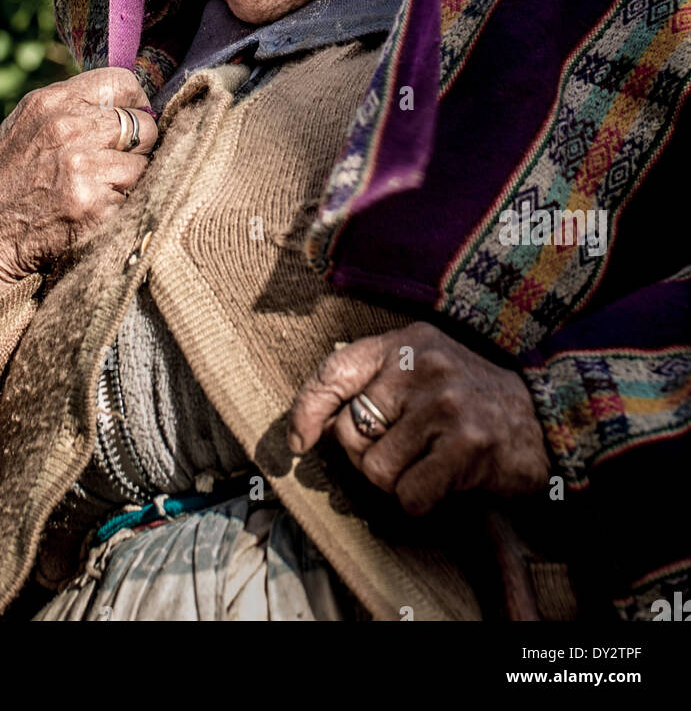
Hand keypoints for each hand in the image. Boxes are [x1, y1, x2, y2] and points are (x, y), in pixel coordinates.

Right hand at [0, 68, 156, 327]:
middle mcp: (67, 127)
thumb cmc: (2, 186)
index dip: (135, 103)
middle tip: (113, 166)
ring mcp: (80, 165)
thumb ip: (72, 112)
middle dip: (138, 147)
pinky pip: (134, 198)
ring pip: (144, 164)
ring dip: (130, 182)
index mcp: (50, 102)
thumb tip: (130, 107)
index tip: (132, 122)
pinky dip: (121, 209)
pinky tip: (91, 215)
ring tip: (97, 193)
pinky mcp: (92, 204)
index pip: (122, 82)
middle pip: (143, 124)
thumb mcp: (27, 128)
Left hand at [287, 322, 549, 514]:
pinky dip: (422, 501)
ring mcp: (444, 404)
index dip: (307, 409)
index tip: (300, 440)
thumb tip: (315, 420)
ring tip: (429, 464)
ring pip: (377, 470)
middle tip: (404, 454)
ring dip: (398, 482)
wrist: (546, 418)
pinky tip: (447, 482)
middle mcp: (421, 367)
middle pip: (350, 434)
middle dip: (366, 458)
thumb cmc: (472, 398)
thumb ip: (376, 380)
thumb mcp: (424, 367)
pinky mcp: (465, 445)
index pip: (335, 371)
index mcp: (405, 344)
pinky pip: (410, 494)